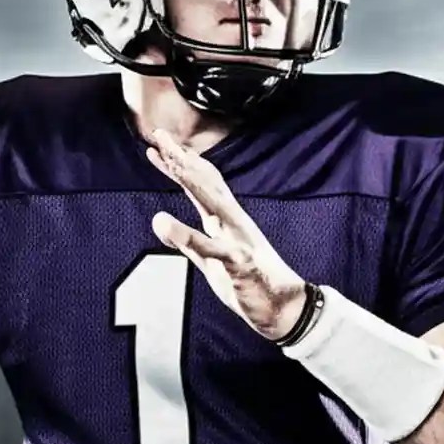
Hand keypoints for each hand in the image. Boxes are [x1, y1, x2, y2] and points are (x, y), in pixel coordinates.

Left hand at [146, 128, 307, 340]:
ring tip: (168, 159)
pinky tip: (165, 222)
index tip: (158, 143)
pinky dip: (188, 235)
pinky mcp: (240, 264)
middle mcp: (233, 222)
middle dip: (182, 158)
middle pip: (205, 184)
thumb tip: (158, 220)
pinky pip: (211, 248)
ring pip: (212, 204)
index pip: (200, 184)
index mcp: (226, 220)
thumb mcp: (208, 260)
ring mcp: (238, 240)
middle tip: (160, 134)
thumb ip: (185, 240)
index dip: (180, 163)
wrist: (286, 310)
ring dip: (191, 180)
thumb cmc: (248, 282)